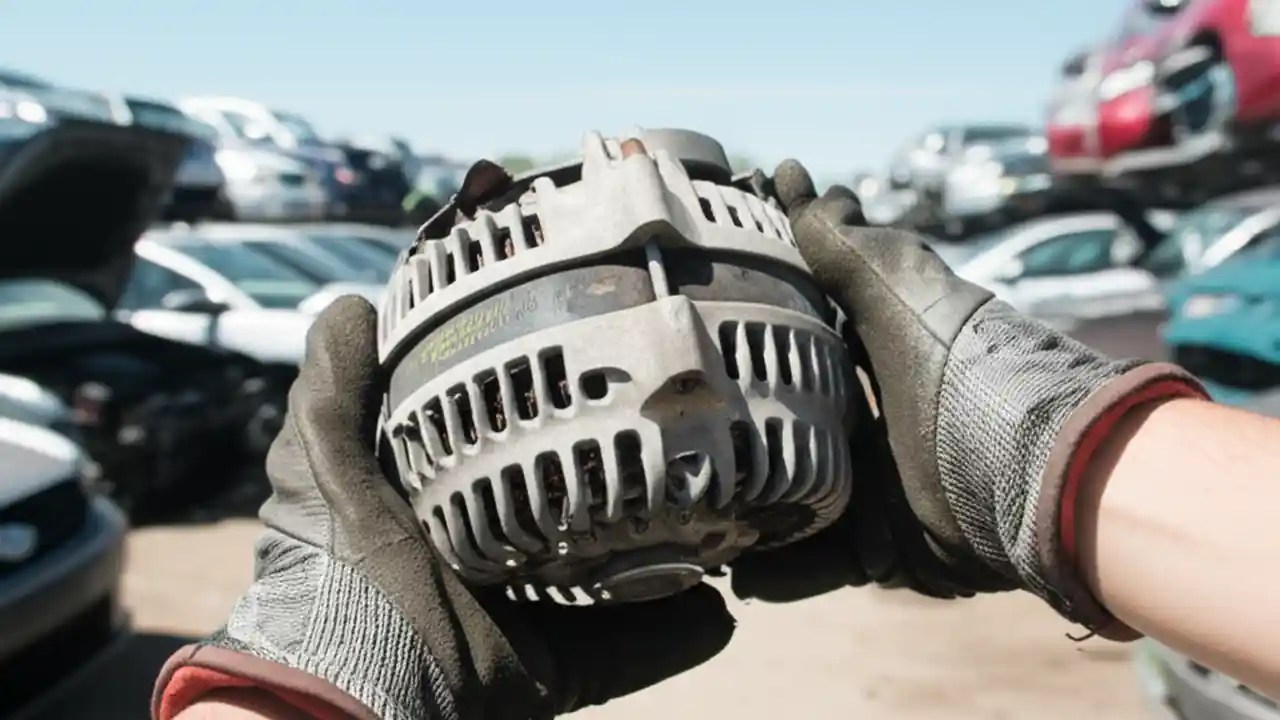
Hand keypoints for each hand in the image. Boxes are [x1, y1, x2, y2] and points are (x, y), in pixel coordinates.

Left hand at [155, 297, 733, 719]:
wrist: (352, 698)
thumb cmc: (335, 578)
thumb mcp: (323, 467)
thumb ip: (334, 392)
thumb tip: (350, 304)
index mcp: (421, 510)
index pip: (479, 448)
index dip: (522, 410)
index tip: (577, 368)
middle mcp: (467, 565)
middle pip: (548, 513)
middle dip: (598, 482)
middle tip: (661, 440)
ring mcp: (507, 625)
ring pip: (596, 585)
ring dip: (652, 559)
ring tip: (710, 519)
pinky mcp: (540, 677)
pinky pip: (620, 654)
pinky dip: (669, 638)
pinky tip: (719, 615)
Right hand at [731, 161, 1201, 637]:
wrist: (1027, 473)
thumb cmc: (958, 367)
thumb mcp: (890, 288)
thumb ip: (840, 244)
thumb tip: (790, 179)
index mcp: (873, 356)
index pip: (802, 327)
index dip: (757, 314)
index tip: (704, 304)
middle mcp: (869, 418)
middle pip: (788, 413)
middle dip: (738, 416)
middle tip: (674, 414)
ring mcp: (872, 485)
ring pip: (792, 492)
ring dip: (748, 501)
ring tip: (687, 508)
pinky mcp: (881, 547)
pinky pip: (819, 564)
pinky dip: (783, 573)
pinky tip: (740, 579)